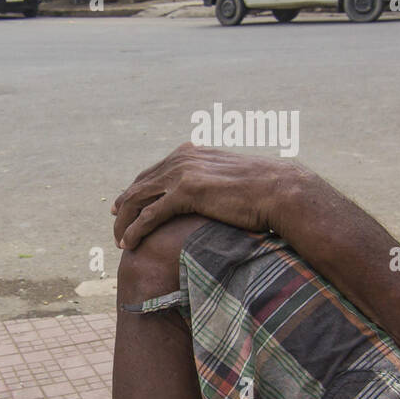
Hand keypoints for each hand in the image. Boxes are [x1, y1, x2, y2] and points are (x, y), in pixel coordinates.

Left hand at [111, 144, 305, 249]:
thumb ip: (213, 180)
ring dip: (124, 222)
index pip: (151, 173)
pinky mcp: (187, 192)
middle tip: (117, 227)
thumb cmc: (264, 190)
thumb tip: (211, 193)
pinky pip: (150, 215)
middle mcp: (182, 158)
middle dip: (123, 207)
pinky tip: (128, 244)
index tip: (122, 207)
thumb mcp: (231, 179)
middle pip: (139, 185)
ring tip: (120, 241)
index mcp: (191, 153)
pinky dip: (135, 231)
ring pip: (137, 200)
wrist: (282, 190)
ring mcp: (183, 173)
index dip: (134, 191)